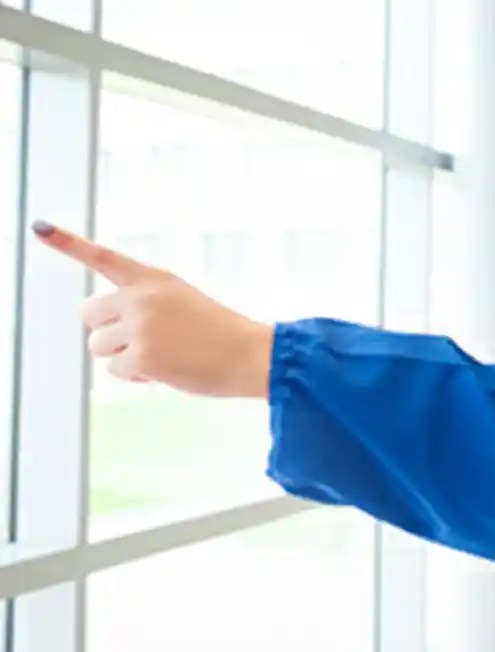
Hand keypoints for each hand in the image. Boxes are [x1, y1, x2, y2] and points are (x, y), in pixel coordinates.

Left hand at [33, 220, 272, 398]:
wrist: (250, 354)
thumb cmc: (220, 334)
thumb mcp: (182, 305)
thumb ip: (143, 307)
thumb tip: (104, 337)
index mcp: (154, 278)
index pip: (104, 257)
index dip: (68, 243)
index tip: (39, 227)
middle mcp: (142, 297)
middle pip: (89, 314)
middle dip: (107, 331)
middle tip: (137, 340)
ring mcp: (140, 325)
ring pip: (98, 344)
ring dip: (120, 355)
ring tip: (159, 356)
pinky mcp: (142, 355)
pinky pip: (116, 369)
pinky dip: (136, 375)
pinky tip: (164, 371)